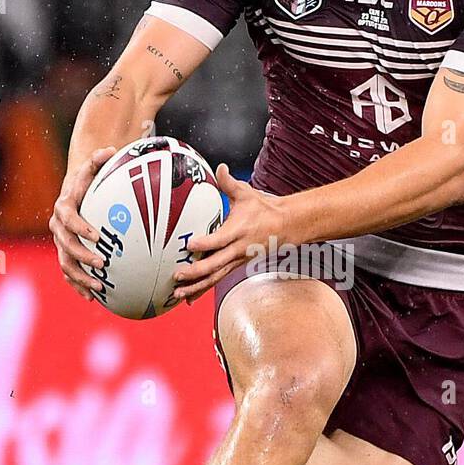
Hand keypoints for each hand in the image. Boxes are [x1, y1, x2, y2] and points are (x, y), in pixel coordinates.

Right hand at [49, 147, 116, 300]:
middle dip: (82, 257)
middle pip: (65, 246)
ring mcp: (60, 243)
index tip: (96, 236)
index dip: (80, 228)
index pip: (68, 219)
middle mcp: (57, 227)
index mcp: (63, 208)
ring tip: (98, 288)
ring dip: (80, 277)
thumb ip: (99, 159)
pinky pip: (69, 273)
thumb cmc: (90, 180)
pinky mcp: (65, 254)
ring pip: (65, 263)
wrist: (76, 192)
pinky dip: (79, 285)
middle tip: (102, 264)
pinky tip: (94, 298)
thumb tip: (110, 149)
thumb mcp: (93, 167)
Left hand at [173, 164, 287, 301]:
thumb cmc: (264, 209)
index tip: (190, 244)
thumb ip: (229, 182)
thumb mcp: (246, 193)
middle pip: (215, 265)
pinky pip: (217, 279)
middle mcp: (238, 249)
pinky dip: (203, 289)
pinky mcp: (236, 265)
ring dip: (196, 287)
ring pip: (215, 277)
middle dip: (196, 272)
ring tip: (178, 294)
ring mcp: (237, 260)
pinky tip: (189, 297)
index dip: (205, 243)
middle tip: (177, 275)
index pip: (220, 239)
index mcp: (239, 230)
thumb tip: (219, 167)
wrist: (286, 227)